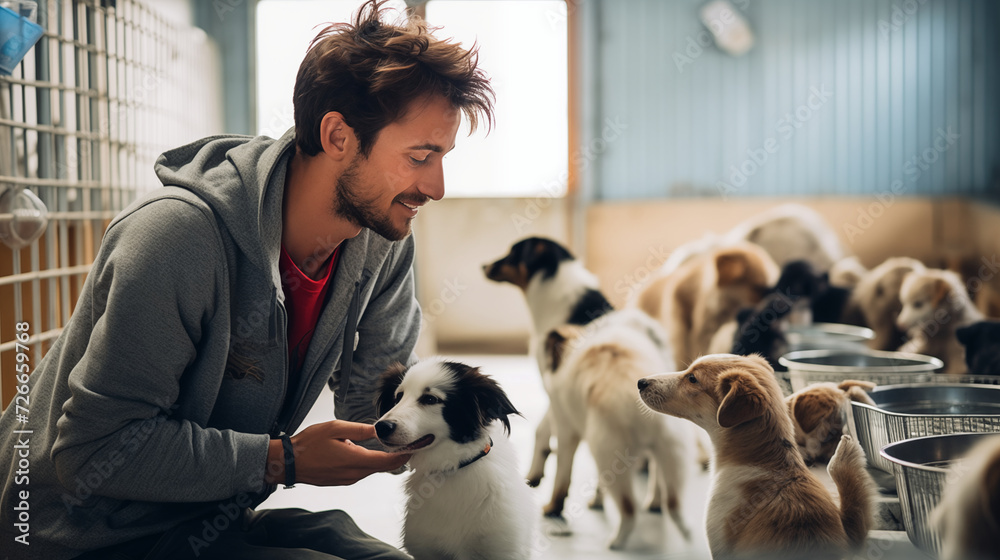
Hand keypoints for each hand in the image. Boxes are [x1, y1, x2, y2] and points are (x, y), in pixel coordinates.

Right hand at [265, 420, 410, 485]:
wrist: (288, 463)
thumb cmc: (308, 444)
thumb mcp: (335, 428)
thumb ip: (360, 430)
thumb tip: (379, 430)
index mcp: (356, 460)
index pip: (388, 461)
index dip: (404, 454)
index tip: (415, 446)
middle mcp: (354, 474)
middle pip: (384, 467)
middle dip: (397, 456)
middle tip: (409, 442)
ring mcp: (348, 479)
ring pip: (373, 469)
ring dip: (383, 460)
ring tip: (393, 445)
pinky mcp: (342, 480)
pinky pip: (362, 472)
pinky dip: (370, 463)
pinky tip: (371, 452)